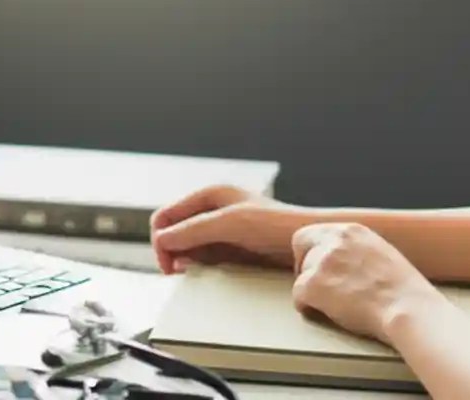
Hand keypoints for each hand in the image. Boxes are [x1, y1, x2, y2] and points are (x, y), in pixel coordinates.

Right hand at [150, 184, 305, 273]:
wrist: (309, 242)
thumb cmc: (277, 224)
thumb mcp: (230, 223)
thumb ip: (194, 229)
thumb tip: (163, 240)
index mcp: (210, 195)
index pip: (165, 216)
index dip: (160, 239)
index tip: (167, 262)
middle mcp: (213, 210)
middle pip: (173, 232)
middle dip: (171, 251)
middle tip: (176, 272)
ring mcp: (222, 230)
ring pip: (187, 247)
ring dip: (184, 260)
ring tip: (194, 272)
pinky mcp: (231, 249)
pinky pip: (204, 259)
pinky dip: (199, 267)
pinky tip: (208, 274)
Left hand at [291, 222, 439, 344]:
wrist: (408, 309)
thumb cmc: (403, 292)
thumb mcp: (381, 254)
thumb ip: (356, 250)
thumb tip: (341, 260)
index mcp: (353, 231)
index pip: (312, 234)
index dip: (309, 252)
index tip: (316, 267)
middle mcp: (335, 240)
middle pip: (302, 250)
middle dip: (307, 269)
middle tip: (318, 288)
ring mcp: (323, 261)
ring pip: (302, 275)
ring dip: (312, 290)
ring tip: (333, 305)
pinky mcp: (315, 285)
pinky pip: (298, 296)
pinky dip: (307, 307)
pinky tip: (324, 314)